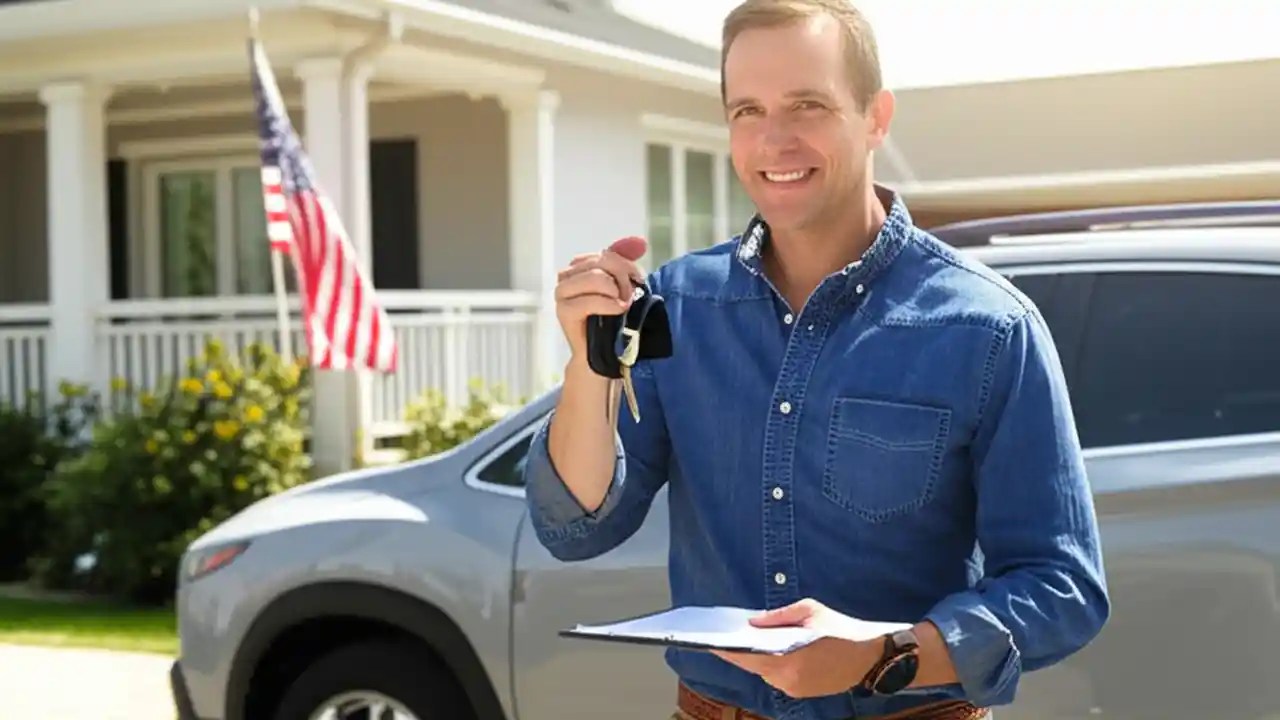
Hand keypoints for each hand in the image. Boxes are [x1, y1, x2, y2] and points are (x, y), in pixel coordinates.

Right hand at [554, 236, 647, 360]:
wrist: (602, 356)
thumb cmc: (613, 322)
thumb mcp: (623, 289)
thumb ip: (626, 264)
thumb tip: (639, 242)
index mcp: (580, 267)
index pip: (606, 254)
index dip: (626, 265)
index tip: (639, 281)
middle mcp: (567, 277)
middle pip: (601, 262)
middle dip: (623, 278)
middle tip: (631, 296)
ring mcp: (562, 294)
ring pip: (594, 278)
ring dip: (615, 291)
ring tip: (623, 305)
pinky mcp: (563, 312)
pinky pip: (588, 301)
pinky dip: (608, 304)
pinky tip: (618, 310)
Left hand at [710, 599, 884, 698]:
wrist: (872, 656)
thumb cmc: (842, 629)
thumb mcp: (810, 611)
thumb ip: (778, 616)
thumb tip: (753, 622)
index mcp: (787, 659)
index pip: (747, 655)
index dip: (727, 648)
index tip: (709, 641)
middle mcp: (787, 679)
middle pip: (752, 666)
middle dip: (739, 651)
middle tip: (723, 637)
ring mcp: (794, 689)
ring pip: (765, 673)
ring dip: (756, 658)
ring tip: (743, 641)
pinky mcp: (801, 692)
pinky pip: (778, 678)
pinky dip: (771, 665)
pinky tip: (767, 651)